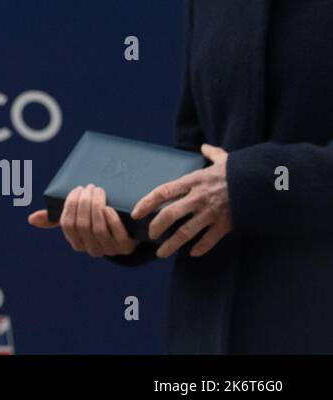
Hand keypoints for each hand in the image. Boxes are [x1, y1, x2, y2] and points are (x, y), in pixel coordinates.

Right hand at [27, 184, 138, 256]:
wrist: (129, 233)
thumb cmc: (98, 221)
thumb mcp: (79, 219)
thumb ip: (57, 218)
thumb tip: (31, 219)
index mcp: (77, 243)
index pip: (67, 223)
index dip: (70, 205)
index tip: (76, 189)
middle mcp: (91, 249)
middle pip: (82, 225)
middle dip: (84, 203)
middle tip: (90, 187)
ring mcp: (109, 249)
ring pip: (97, 229)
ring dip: (96, 207)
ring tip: (99, 191)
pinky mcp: (126, 247)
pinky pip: (117, 234)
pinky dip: (111, 220)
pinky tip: (109, 207)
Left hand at [131, 143, 231, 257]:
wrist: (263, 183)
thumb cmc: (241, 171)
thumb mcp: (224, 159)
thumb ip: (211, 154)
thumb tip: (205, 147)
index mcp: (193, 181)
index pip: (163, 192)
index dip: (146, 203)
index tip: (136, 213)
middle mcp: (198, 198)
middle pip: (170, 214)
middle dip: (157, 227)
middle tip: (151, 235)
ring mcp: (211, 213)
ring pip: (185, 232)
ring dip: (171, 244)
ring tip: (161, 253)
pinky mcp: (225, 225)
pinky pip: (208, 240)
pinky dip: (200, 248)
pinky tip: (193, 253)